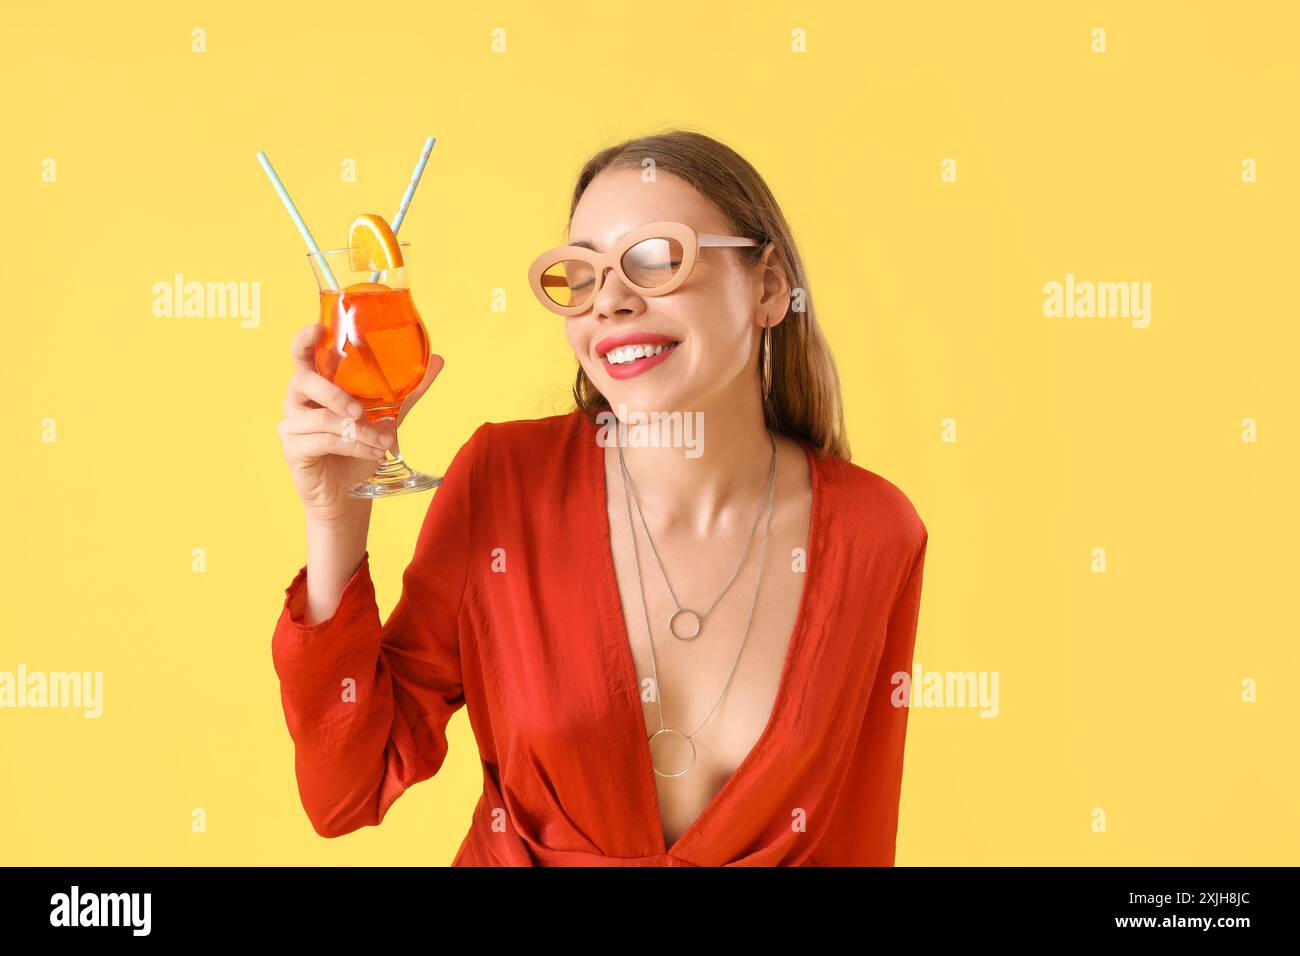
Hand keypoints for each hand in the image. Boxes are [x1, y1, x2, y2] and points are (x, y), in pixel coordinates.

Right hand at [277, 324, 443, 517]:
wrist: (348, 493)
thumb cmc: (359, 448)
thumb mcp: (386, 417)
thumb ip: (407, 391)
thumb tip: (437, 360)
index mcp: (316, 384)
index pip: (302, 355)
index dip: (305, 341)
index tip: (318, 329)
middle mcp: (297, 400)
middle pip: (304, 381)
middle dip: (335, 393)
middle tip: (361, 410)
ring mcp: (291, 425)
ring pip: (323, 418)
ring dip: (359, 431)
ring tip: (384, 444)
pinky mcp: (294, 450)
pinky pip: (324, 441)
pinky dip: (354, 447)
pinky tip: (373, 455)